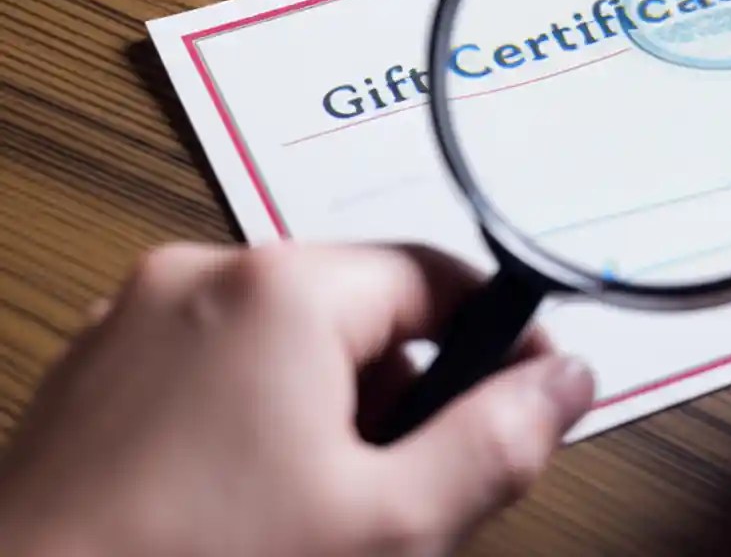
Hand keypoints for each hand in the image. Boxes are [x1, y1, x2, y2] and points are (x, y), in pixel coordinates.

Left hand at [0, 243, 594, 556]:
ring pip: (289, 345)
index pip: (439, 275)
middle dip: (409, 394)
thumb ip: (498, 442)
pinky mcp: (97, 375)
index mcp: (278, 290)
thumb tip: (562, 382)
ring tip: (327, 510)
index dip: (501, 339)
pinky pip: (218, 370)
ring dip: (335, 413)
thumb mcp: (390, 526)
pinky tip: (258, 505)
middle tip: (418, 485)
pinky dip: (262, 421)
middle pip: (363, 312)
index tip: (529, 393)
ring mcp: (135, 325)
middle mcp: (198, 280)